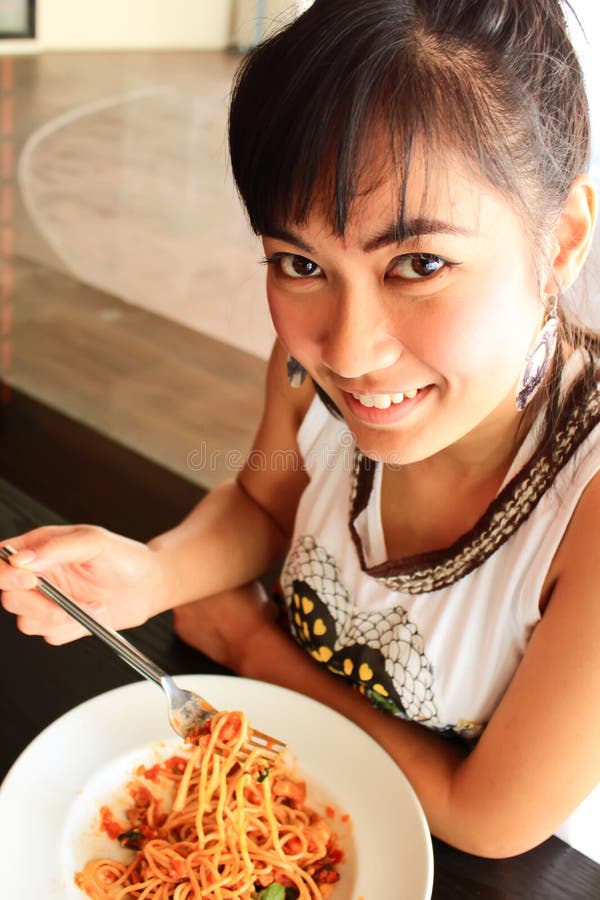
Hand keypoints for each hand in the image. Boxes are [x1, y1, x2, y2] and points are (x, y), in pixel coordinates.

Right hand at [0, 525, 169, 643]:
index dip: (4, 573)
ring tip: (92, 604)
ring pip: (27, 621)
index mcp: (40, 548)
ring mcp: (48, 602)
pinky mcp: (61, 624)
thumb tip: (23, 559)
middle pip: (9, 597)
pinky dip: (73, 628)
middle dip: (37, 604)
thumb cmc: (126, 557)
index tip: (27, 579)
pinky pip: (50, 635)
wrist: (152, 585)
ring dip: (61, 617)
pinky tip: (94, 614)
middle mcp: (39, 576)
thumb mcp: (94, 541)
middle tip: (65, 599)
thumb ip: (57, 547)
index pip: (2, 560)